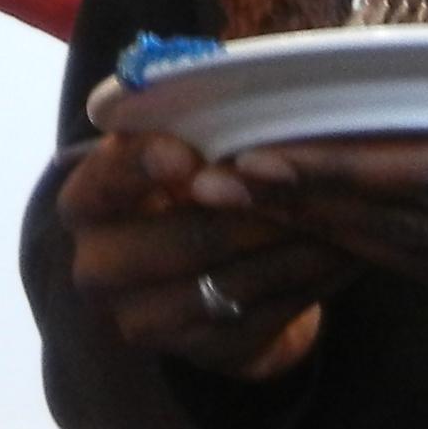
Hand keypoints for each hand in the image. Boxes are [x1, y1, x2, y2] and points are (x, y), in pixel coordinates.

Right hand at [58, 119, 351, 380]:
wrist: (199, 275)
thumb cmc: (188, 187)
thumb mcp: (174, 148)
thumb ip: (187, 122)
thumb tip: (230, 76)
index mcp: (83, 204)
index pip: (107, 179)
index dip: (147, 165)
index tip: (192, 156)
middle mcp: (98, 269)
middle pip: (184, 239)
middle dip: (255, 207)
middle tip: (306, 178)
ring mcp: (143, 321)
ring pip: (232, 280)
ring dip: (296, 243)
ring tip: (343, 209)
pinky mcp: (196, 352)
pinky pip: (263, 315)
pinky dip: (308, 280)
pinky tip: (342, 251)